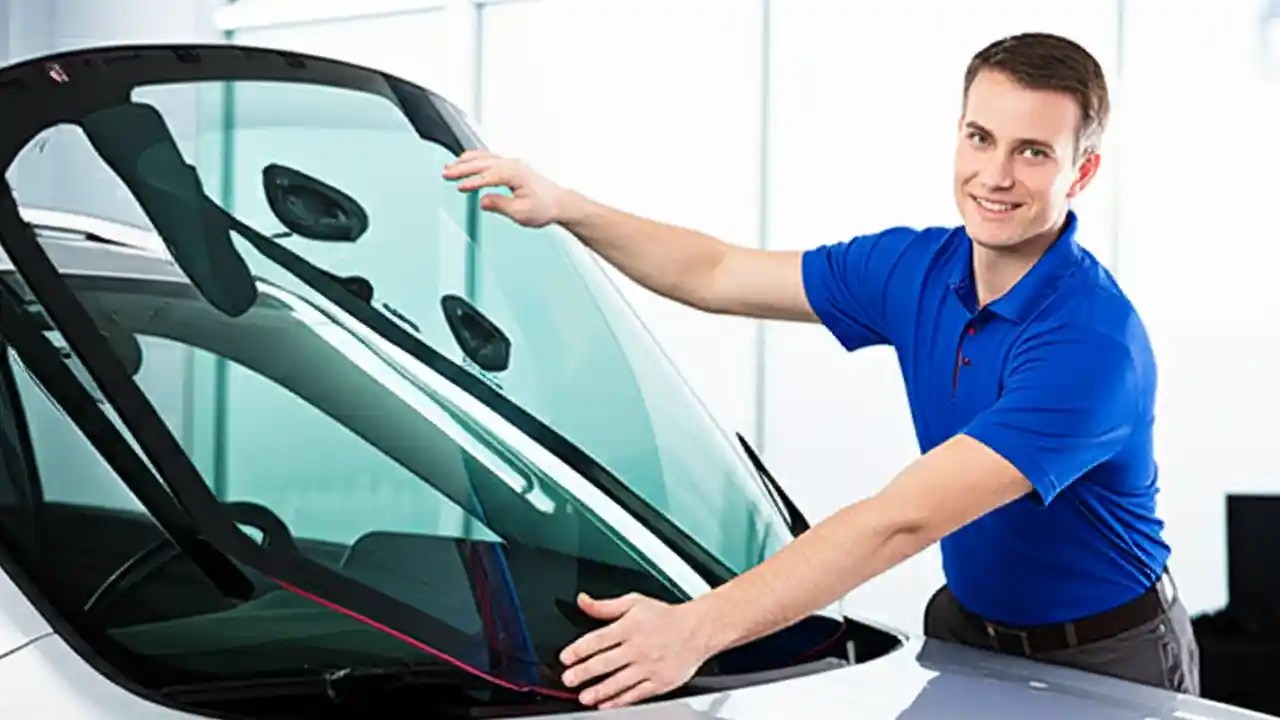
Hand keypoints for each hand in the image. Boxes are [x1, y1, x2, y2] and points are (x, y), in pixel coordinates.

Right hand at [442, 150, 565, 227]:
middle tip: (446, 173)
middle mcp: (513, 164)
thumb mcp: (521, 212)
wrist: (559, 203)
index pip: (488, 176)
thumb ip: (500, 205)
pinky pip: (490, 158)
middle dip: (463, 168)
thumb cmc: (544, 207)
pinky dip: (476, 159)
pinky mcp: (512, 166)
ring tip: (451, 167)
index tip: (460, 187)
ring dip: (467, 161)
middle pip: (483, 163)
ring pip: (485, 158)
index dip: (472, 182)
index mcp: (515, 174)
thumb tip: (483, 201)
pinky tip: (467, 161)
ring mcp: (512, 163)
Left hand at [559, 592, 715, 709]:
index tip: (566, 657)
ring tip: (584, 696)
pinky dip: (620, 700)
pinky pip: (637, 694)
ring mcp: (650, 667)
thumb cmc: (665, 616)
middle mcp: (639, 647)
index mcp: (630, 627)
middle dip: (583, 673)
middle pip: (605, 662)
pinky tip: (607, 704)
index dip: (579, 649)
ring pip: (619, 682)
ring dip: (599, 691)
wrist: (698, 629)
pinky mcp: (660, 682)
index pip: (598, 639)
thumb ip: (605, 606)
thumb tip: (583, 601)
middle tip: (568, 679)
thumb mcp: (634, 602)